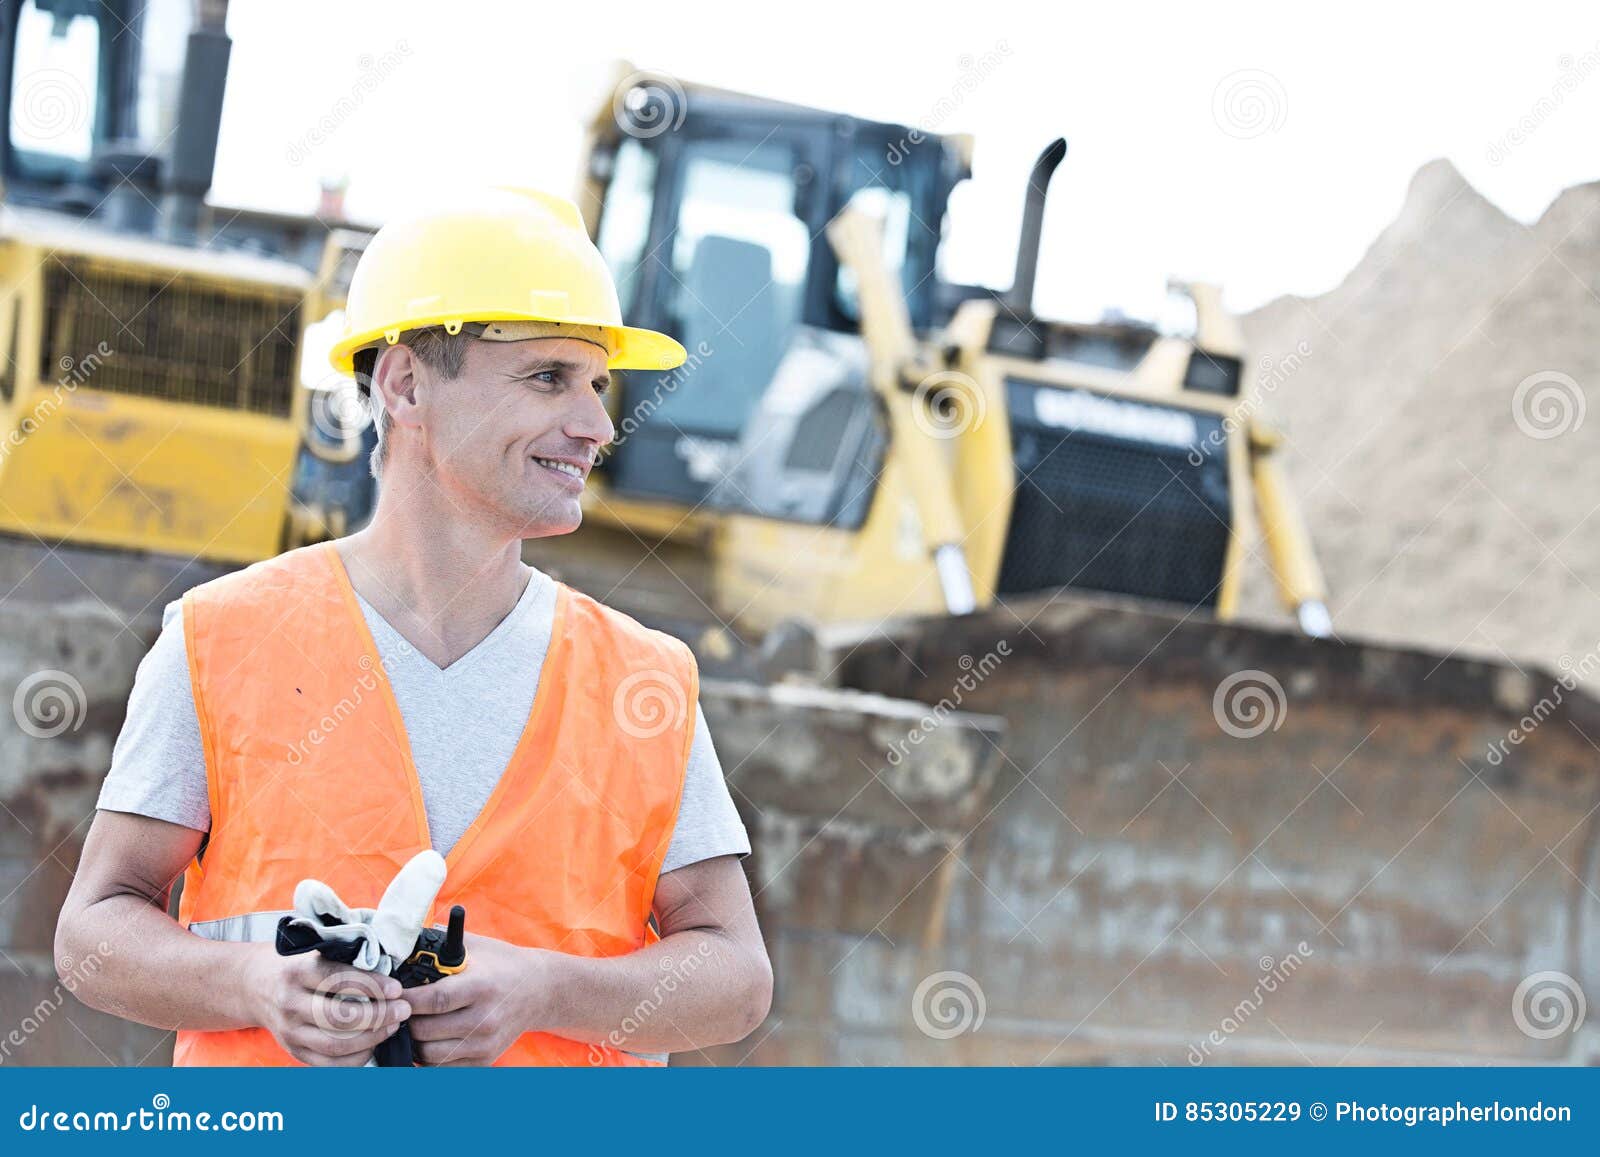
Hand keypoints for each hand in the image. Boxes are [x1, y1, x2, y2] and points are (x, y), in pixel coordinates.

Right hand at [242, 944, 410, 1066]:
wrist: (254, 985)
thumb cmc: (296, 964)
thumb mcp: (314, 951)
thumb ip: (345, 959)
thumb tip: (389, 971)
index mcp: (297, 971)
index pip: (338, 979)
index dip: (371, 985)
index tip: (396, 989)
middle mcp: (289, 1002)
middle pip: (339, 1017)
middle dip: (378, 1016)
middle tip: (402, 1010)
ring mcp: (289, 1031)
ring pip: (335, 1044)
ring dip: (371, 1038)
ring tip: (393, 1026)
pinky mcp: (293, 1051)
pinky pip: (328, 1064)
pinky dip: (356, 1059)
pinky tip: (374, 1045)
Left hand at [405, 932, 545, 1065]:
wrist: (539, 991)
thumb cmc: (502, 965)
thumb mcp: (476, 948)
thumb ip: (441, 947)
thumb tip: (403, 948)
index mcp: (482, 987)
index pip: (435, 1000)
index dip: (407, 999)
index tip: (392, 994)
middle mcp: (484, 1019)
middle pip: (426, 1030)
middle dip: (405, 1020)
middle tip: (397, 1010)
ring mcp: (485, 1044)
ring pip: (430, 1054)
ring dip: (413, 1041)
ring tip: (410, 1026)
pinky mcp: (484, 1060)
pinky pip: (443, 1067)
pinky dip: (428, 1056)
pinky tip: (427, 1038)